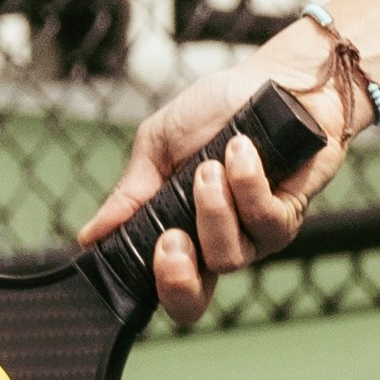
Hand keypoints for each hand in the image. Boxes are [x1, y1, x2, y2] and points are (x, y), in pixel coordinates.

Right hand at [70, 20, 374, 327]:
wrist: (276, 79)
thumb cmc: (218, 109)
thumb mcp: (158, 146)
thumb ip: (130, 193)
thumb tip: (90, 235)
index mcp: (181, 230)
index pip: (167, 287)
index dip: (159, 285)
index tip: (156, 246)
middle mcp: (218, 242)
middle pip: (194, 301)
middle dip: (178, 275)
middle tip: (174, 236)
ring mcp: (256, 234)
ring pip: (227, 257)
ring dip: (213, 208)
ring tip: (212, 164)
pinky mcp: (290, 214)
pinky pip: (265, 221)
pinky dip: (247, 185)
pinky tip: (242, 152)